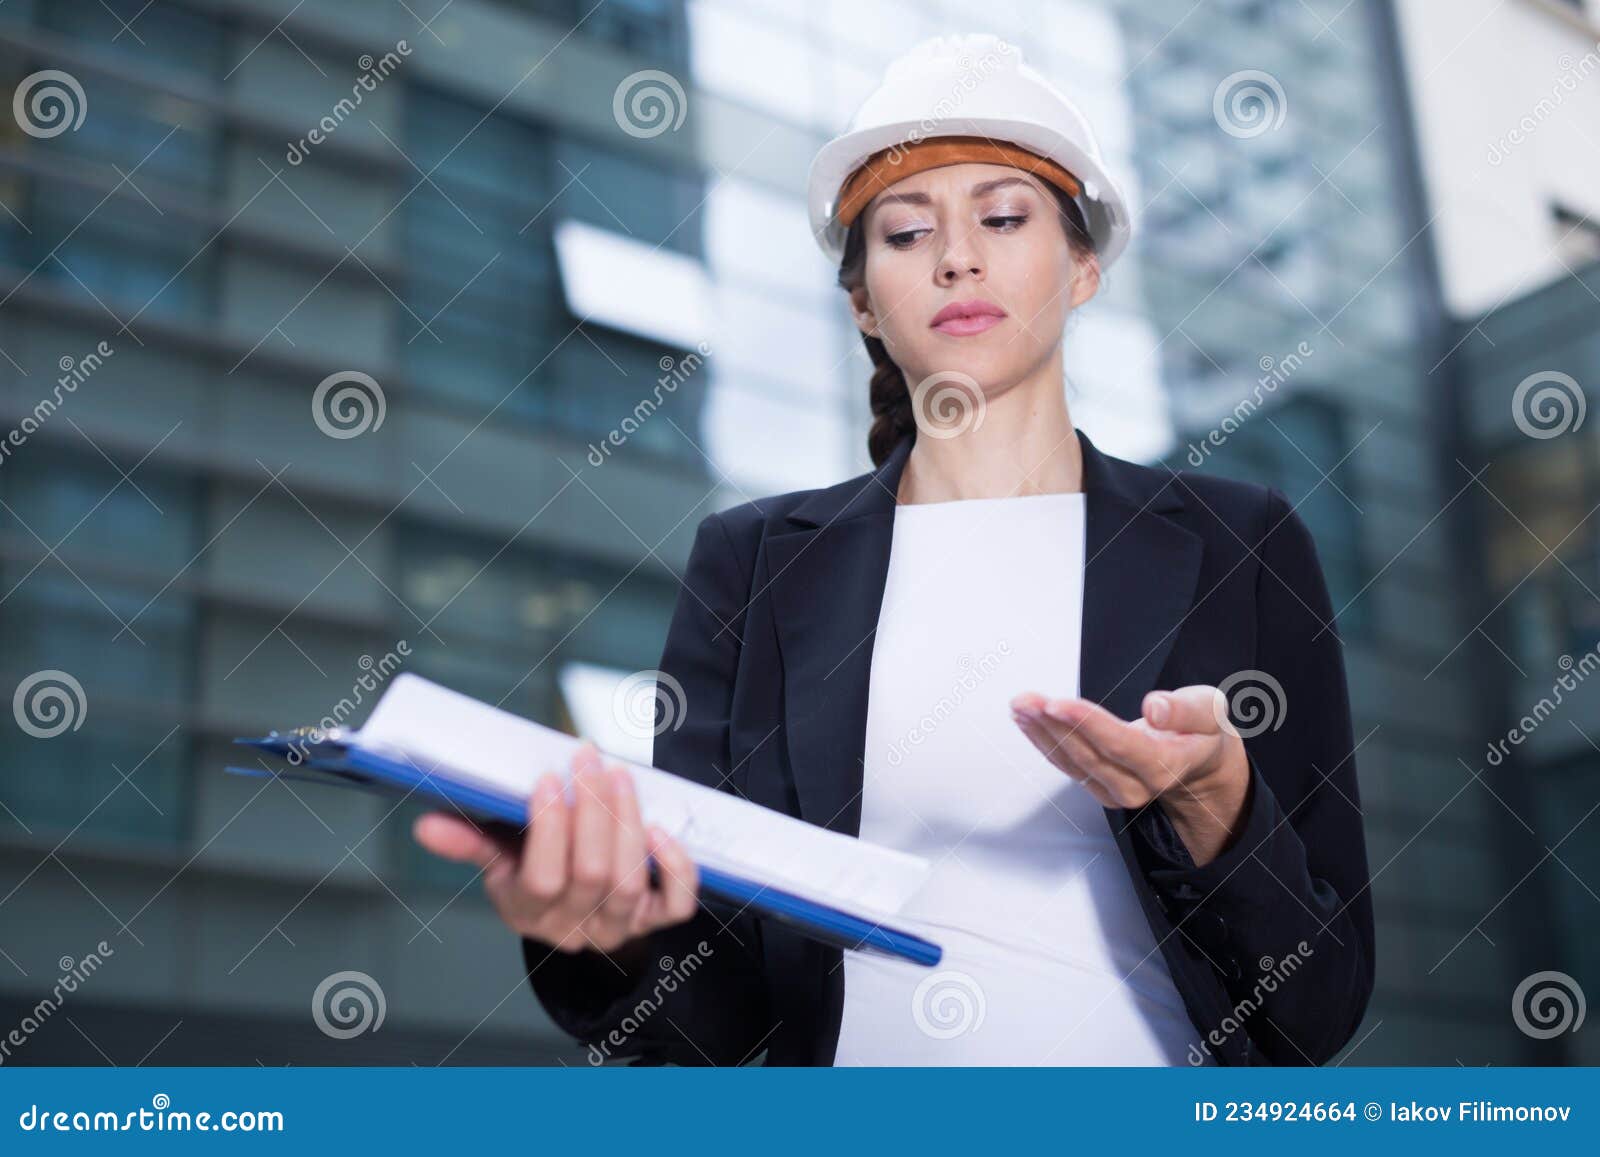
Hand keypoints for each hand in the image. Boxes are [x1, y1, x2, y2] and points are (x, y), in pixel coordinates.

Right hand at [411, 741, 699, 954]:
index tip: (547, 777)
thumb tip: (426, 825)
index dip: (549, 829)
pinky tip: (661, 828)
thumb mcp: (499, 859)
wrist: (579, 910)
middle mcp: (574, 927)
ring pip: (629, 883)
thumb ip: (468, 841)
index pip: (541, 879)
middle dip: (593, 810)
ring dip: (628, 823)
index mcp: (527, 911)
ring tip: (619, 775)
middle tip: (590, 758)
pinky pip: (676, 905)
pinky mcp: (655, 922)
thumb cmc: (534, 870)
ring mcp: (618, 928)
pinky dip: (676, 867)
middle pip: (592, 875)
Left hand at [1009, 685, 1251, 864]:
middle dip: (1054, 726)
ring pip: (1072, 763)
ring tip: (1020, 705)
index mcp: (1167, 765)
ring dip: (1041, 734)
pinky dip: (1044, 741)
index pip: (1120, 746)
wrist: (1202, 765)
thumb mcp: (1210, 712)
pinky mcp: (1099, 786)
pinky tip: (1026, 719)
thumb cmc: (1203, 731)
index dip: (1087, 725)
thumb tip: (1154, 708)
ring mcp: (1115, 791)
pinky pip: (1067, 765)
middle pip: (1089, 756)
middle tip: (1026, 700)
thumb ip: (1185, 711)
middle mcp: (1138, 786)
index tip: (1057, 704)